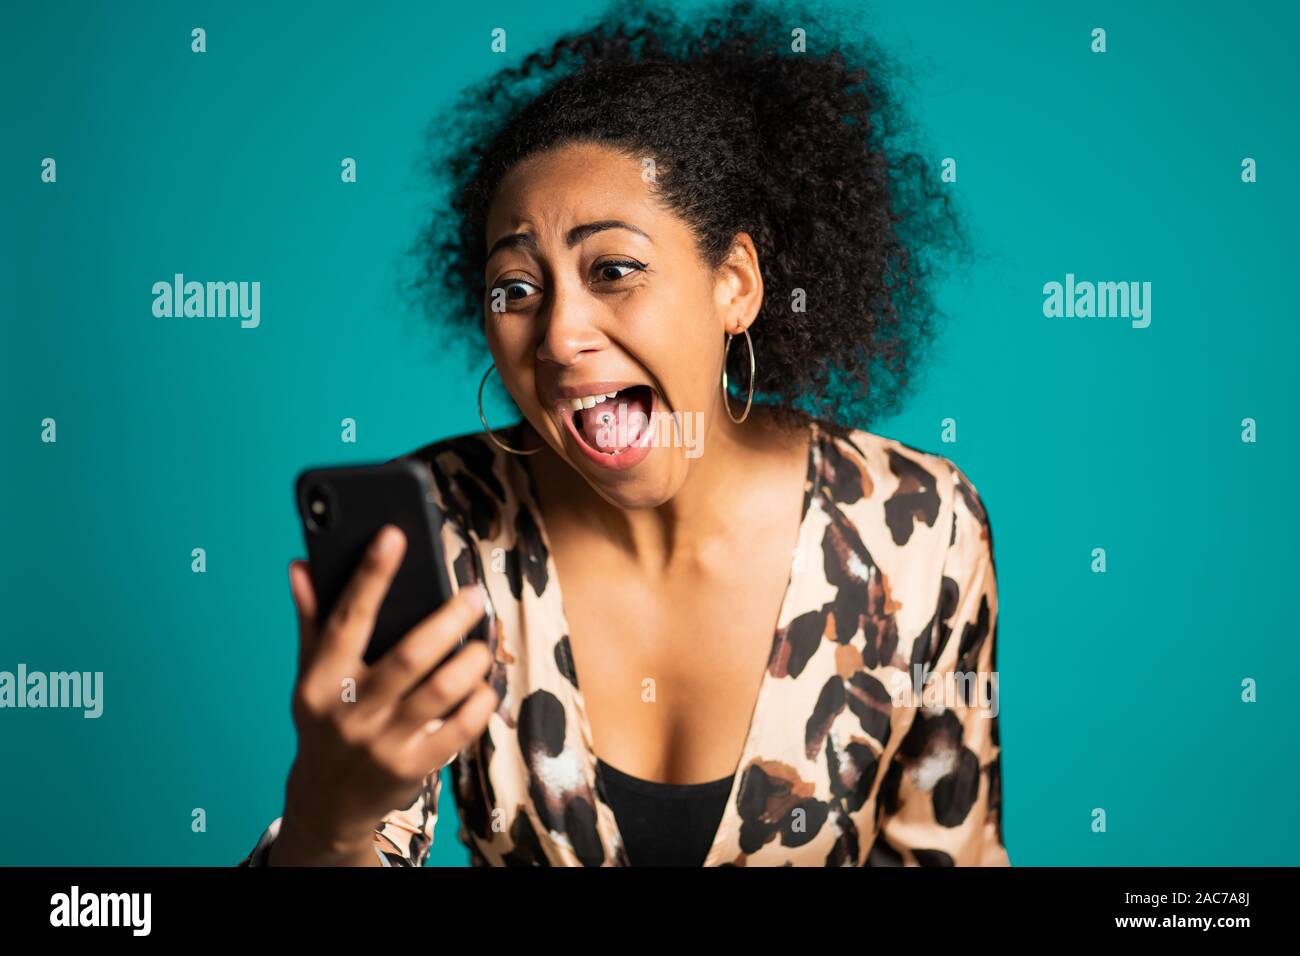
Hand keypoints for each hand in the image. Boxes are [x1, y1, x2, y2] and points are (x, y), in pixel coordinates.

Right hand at [267, 525, 495, 864]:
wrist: (326, 803)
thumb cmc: (326, 721)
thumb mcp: (310, 675)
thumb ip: (312, 620)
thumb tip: (301, 564)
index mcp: (319, 680)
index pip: (347, 618)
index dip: (371, 575)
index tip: (394, 534)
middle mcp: (348, 711)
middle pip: (408, 656)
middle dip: (448, 620)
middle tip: (474, 595)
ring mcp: (381, 744)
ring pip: (440, 692)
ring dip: (471, 662)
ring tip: (484, 642)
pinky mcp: (411, 769)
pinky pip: (459, 730)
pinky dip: (479, 703)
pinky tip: (485, 684)